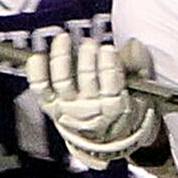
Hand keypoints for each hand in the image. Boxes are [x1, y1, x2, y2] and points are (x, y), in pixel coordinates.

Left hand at [27, 33, 159, 168]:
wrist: (105, 137)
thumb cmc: (124, 110)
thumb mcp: (141, 92)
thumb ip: (139, 67)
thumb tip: (134, 45)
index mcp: (115, 108)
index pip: (111, 86)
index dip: (109, 67)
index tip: (108, 50)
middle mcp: (89, 110)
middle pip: (86, 80)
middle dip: (87, 58)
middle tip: (90, 45)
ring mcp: (68, 107)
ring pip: (62, 81)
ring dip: (62, 57)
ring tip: (64, 40)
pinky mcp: (51, 105)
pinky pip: (40, 88)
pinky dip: (36, 72)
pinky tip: (38, 57)